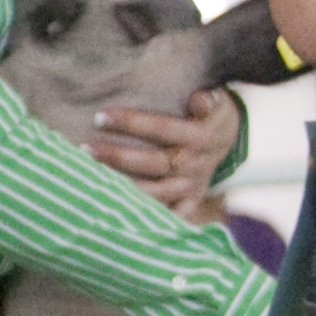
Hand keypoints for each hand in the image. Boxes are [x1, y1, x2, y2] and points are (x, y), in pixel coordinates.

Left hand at [92, 87, 240, 223]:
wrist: (229, 139)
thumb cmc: (209, 114)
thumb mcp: (216, 102)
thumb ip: (209, 100)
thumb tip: (202, 99)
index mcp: (200, 137)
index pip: (163, 129)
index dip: (132, 123)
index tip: (100, 117)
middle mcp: (196, 165)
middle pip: (152, 163)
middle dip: (117, 156)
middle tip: (86, 148)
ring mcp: (191, 187)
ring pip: (155, 192)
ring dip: (122, 185)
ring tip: (91, 175)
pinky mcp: (189, 202)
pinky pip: (165, 214)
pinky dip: (143, 215)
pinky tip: (114, 208)